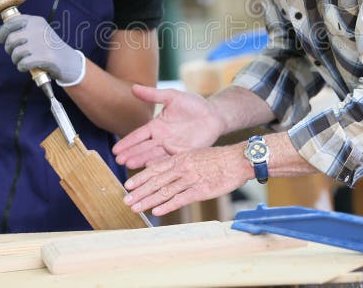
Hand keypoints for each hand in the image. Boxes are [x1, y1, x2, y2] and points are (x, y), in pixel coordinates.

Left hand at [0, 14, 84, 85]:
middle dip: (9, 49)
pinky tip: (26, 67)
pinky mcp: (45, 57)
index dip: (2, 33)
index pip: (10, 22)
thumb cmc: (47, 47)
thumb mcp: (32, 35)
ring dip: (16, 60)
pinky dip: (22, 67)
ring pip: (15, 52)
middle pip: (10, 39)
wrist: (69, 61)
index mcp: (35, 21)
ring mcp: (42, 42)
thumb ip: (12, 32)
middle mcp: (38, 29)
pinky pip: (23, 63)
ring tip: (23, 61)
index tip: (3, 40)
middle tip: (16, 54)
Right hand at [112, 85, 225, 168]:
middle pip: (143, 148)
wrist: (214, 114)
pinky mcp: (185, 154)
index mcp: (157, 126)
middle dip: (131, 154)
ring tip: (130, 165)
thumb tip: (133, 87)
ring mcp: (173, 148)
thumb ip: (153, 94)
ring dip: (142, 161)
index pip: (138, 135)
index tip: (115, 150)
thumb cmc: (193, 104)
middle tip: (119, 160)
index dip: (127, 142)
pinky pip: (171, 159)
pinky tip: (151, 167)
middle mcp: (162, 139)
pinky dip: (161, 163)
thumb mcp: (172, 96)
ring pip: (154, 156)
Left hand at [123, 145, 251, 216]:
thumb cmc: (217, 157)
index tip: (128, 185)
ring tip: (136, 208)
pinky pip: (180, 199)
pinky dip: (167, 205)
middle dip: (139, 192)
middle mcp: (182, 168)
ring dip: (148, 201)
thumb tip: (164, 156)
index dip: (140, 177)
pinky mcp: (200, 191)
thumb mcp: (194, 152)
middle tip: (126, 200)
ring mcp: (190, 179)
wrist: (237, 160)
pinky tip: (156, 211)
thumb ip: (178, 156)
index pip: (155, 169)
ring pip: (165, 191)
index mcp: (179, 158)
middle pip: (156, 181)